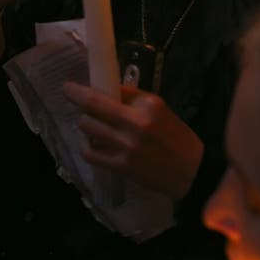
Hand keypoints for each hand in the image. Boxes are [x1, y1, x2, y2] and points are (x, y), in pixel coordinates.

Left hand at [62, 81, 203, 200]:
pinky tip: (94, 145)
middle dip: (82, 107)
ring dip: (86, 125)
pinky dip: (88, 147)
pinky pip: (91, 153)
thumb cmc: (176, 137)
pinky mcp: (121, 166)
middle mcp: (135, 123)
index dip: (82, 90)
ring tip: (93, 127)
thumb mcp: (160, 109)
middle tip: (84, 109)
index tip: (68, 88)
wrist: (191, 171)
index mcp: (147, 105)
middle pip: (91, 108)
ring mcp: (126, 146)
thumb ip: (133, 99)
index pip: (108, 91)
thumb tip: (106, 91)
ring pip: (88, 128)